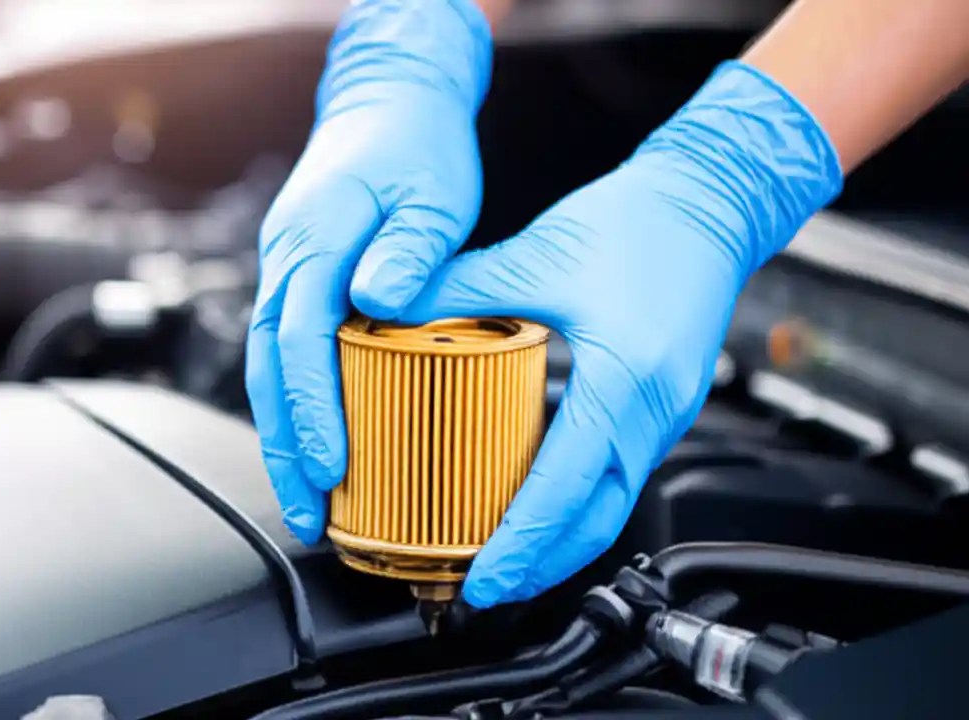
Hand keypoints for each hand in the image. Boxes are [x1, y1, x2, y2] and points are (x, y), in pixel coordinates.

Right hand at [247, 0, 492, 543]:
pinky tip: (314, 444)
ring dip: (282, 436)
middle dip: (284, 446)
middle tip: (306, 513)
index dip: (313, 406)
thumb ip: (410, 248)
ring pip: (268, 368)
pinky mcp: (300, 283)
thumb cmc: (415, 144)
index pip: (301, 336)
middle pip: (267, 368)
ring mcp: (286, 271)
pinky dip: (295, 404)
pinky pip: (285, 353)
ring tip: (304, 501)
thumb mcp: (432, 191)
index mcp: (314, 237)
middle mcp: (286, 259)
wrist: (388, 102)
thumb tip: (381, 303)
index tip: (333, 464)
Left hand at [398, 61, 842, 606]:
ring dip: (558, 543)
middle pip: (594, 522)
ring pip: (610, 506)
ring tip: (501, 561)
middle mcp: (652, 411)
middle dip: (537, 567)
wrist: (712, 200)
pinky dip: (575, 506)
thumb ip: (454, 285)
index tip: (477, 578)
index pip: (563, 487)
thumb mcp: (535, 253)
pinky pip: (617, 477)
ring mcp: (664, 417)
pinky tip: (534, 503)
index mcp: (623, 379)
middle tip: (479, 589)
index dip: (518, 543)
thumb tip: (381, 302)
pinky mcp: (661, 410)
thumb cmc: (640, 220)